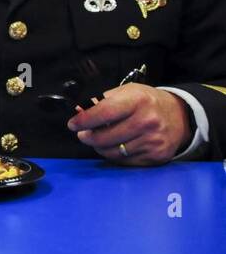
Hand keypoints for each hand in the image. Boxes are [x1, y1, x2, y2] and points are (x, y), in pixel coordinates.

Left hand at [68, 83, 192, 165]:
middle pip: (105, 137)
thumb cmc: (147, 102)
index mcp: (138, 101)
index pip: (104, 113)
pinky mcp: (156, 156)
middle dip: (88, 137)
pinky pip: (124, 161)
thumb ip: (102, 101)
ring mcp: (153, 141)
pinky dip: (114, 155)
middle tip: (83, 134)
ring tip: (98, 139)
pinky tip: (115, 146)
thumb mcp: (127, 92)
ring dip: (99, 147)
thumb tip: (78, 111)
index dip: (84, 120)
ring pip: (112, 152)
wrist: (181, 116)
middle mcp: (147, 121)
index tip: (73, 124)